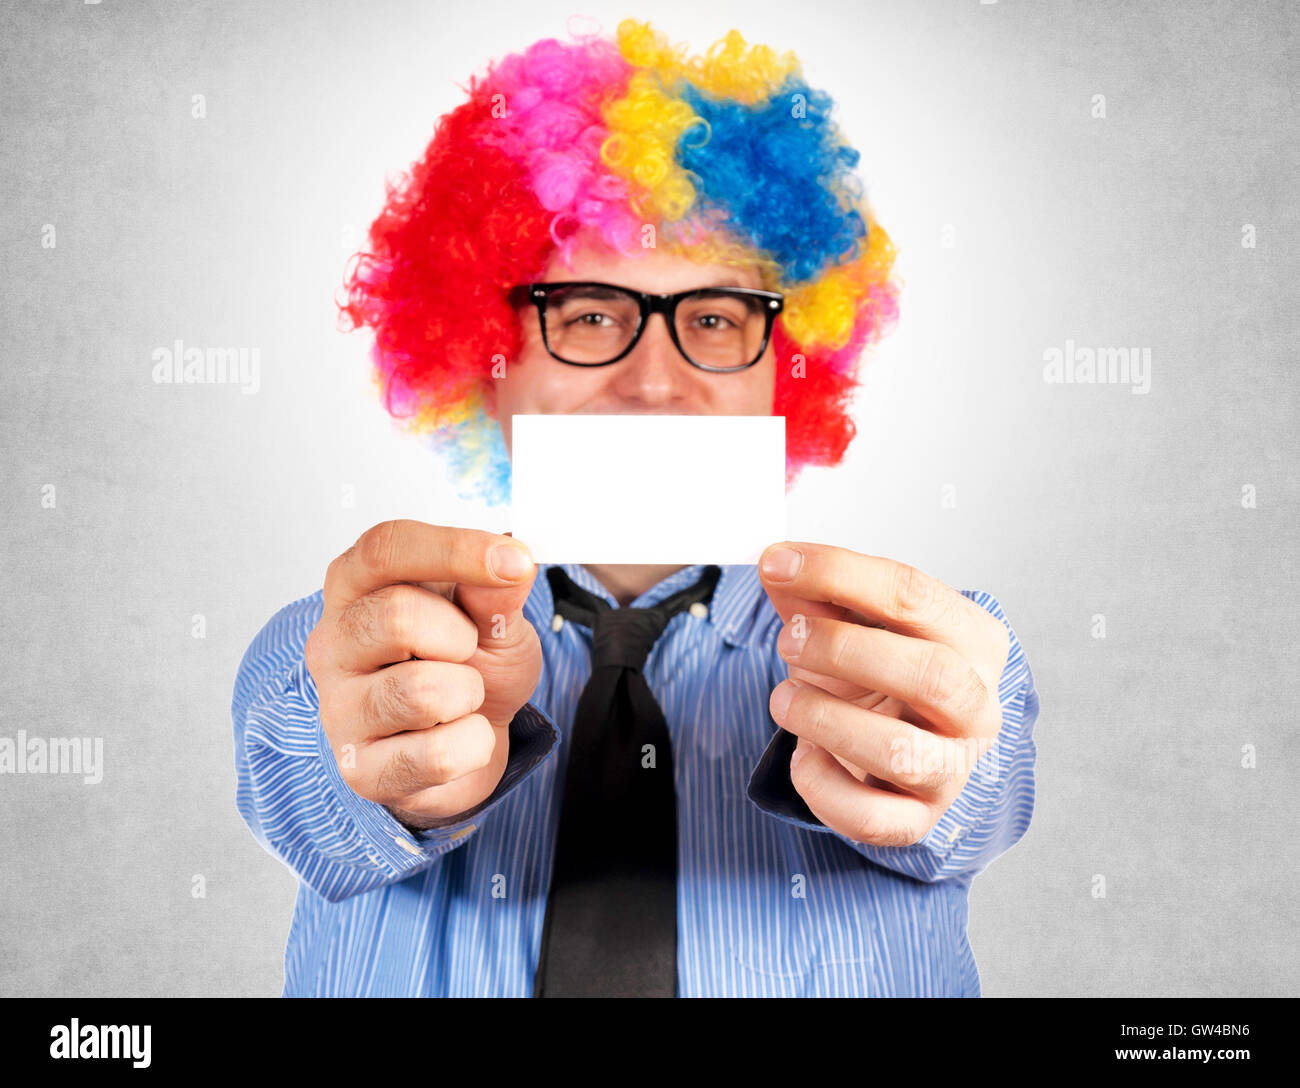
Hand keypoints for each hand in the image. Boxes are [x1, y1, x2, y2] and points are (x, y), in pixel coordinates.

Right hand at [304, 520, 541, 828]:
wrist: (468, 743)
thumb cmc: (470, 666)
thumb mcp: (494, 617)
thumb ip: (497, 591)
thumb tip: (511, 563)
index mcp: (357, 585)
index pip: (386, 548)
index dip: (455, 550)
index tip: (515, 561)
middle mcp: (333, 642)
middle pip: (397, 616)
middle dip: (461, 635)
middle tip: (468, 649)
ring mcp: (338, 709)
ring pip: (421, 691)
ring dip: (468, 693)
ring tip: (461, 696)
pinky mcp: (360, 769)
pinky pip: (437, 754)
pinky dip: (473, 745)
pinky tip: (457, 737)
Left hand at [758, 542, 1011, 846]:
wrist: (885, 740)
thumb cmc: (874, 672)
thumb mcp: (847, 620)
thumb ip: (817, 591)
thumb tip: (778, 564)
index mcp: (973, 640)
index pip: (914, 595)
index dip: (839, 572)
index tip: (779, 562)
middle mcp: (976, 706)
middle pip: (931, 674)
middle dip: (844, 650)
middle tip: (788, 637)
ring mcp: (952, 769)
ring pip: (901, 752)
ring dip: (824, 718)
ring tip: (783, 699)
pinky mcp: (917, 819)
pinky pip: (871, 817)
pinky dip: (822, 786)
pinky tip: (804, 754)